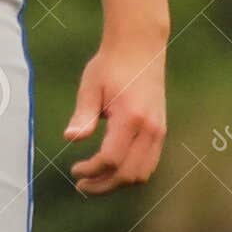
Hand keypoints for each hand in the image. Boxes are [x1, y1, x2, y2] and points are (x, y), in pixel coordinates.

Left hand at [64, 36, 167, 196]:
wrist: (139, 46)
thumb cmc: (111, 65)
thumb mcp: (91, 86)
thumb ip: (83, 115)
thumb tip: (70, 138)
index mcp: (131, 118)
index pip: (111, 159)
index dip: (91, 171)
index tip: (74, 170)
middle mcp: (150, 128)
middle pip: (128, 174)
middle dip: (103, 184)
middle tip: (82, 184)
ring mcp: (159, 131)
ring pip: (142, 173)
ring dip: (118, 182)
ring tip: (96, 179)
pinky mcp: (161, 130)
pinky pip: (149, 163)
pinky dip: (131, 172)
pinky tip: (112, 167)